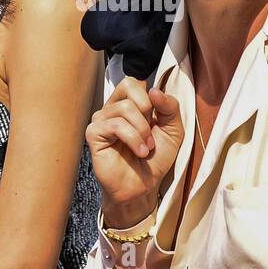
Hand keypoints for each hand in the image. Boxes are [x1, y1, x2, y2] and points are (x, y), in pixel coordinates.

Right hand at [85, 77, 184, 207]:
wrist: (144, 186)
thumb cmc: (156, 159)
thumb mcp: (174, 130)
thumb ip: (170, 106)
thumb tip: (153, 90)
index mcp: (128, 103)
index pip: (134, 81)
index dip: (151, 98)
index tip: (157, 120)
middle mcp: (112, 108)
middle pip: (128, 85)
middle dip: (147, 110)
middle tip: (151, 133)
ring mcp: (101, 120)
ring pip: (125, 108)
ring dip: (142, 130)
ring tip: (147, 148)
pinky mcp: (94, 134)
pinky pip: (115, 124)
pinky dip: (133, 138)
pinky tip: (139, 152)